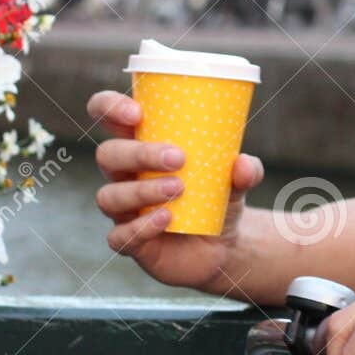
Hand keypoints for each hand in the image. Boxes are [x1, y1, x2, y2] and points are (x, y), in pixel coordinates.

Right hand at [87, 89, 263, 292]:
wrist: (221, 247)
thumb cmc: (216, 198)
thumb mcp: (236, 181)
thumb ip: (246, 171)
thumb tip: (244, 164)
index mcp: (141, 146)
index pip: (108, 117)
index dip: (110, 108)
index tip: (136, 113)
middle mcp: (124, 175)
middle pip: (108, 155)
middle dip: (139, 153)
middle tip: (178, 158)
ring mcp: (124, 210)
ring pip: (110, 196)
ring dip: (142, 190)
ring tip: (179, 189)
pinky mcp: (130, 242)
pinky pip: (120, 236)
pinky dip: (141, 227)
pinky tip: (166, 218)